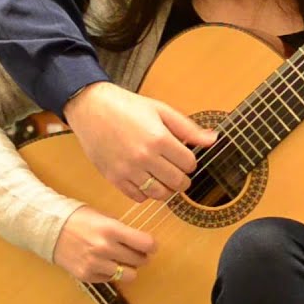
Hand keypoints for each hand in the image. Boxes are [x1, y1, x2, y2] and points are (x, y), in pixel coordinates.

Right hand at [52, 206, 156, 283]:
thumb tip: (142, 242)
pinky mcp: (87, 275)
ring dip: (129, 268)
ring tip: (123, 261)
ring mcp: (95, 264)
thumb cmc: (79, 219)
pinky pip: (111, 279)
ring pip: (129, 275)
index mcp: (111, 229)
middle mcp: (104, 248)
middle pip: (139, 260)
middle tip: (137, 253)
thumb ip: (122, 230)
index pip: (145, 243)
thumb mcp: (103, 217)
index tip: (151, 246)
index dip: (151, 245)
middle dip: (141, 257)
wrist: (50, 229)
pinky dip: (112, 273)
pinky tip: (105, 264)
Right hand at [63, 82, 216, 201]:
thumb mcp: (161, 110)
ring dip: (167, 189)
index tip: (185, 157)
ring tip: (164, 177)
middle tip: (178, 170)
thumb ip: (188, 128)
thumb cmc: (126, 106)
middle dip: (183, 178)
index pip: (189, 164)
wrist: (91, 108)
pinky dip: (146, 193)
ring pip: (159, 194)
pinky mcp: (114, 178)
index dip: (191, 161)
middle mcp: (144, 157)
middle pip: (177, 182)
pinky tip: (146, 180)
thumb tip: (213, 140)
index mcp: (159, 138)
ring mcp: (128, 170)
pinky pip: (138, 197)